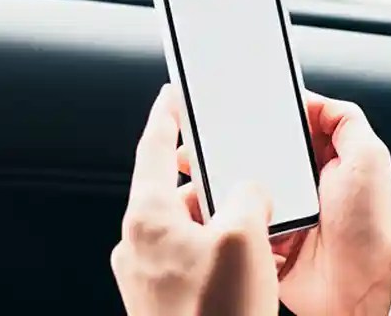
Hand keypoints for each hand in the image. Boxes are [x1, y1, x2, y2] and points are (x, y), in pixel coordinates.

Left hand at [112, 85, 278, 315]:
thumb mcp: (246, 237)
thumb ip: (246, 195)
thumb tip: (245, 191)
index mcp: (147, 216)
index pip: (152, 147)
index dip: (166, 115)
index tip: (173, 95)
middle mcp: (136, 243)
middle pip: (174, 191)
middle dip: (211, 183)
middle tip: (243, 179)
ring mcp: (143, 276)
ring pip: (183, 228)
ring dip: (216, 223)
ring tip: (254, 235)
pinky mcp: (157, 301)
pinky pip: (185, 259)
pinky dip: (212, 252)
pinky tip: (244, 268)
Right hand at [177, 92, 390, 315]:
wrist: (366, 288)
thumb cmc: (373, 225)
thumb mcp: (368, 156)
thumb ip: (343, 119)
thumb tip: (308, 99)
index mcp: (317, 163)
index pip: (279, 133)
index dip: (254, 122)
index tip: (226, 112)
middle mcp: (296, 189)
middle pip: (251, 161)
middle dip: (223, 152)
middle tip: (196, 145)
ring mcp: (279, 219)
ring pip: (237, 195)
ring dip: (215, 187)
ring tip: (193, 176)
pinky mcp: (266, 249)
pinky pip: (236, 231)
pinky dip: (221, 223)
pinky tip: (204, 210)